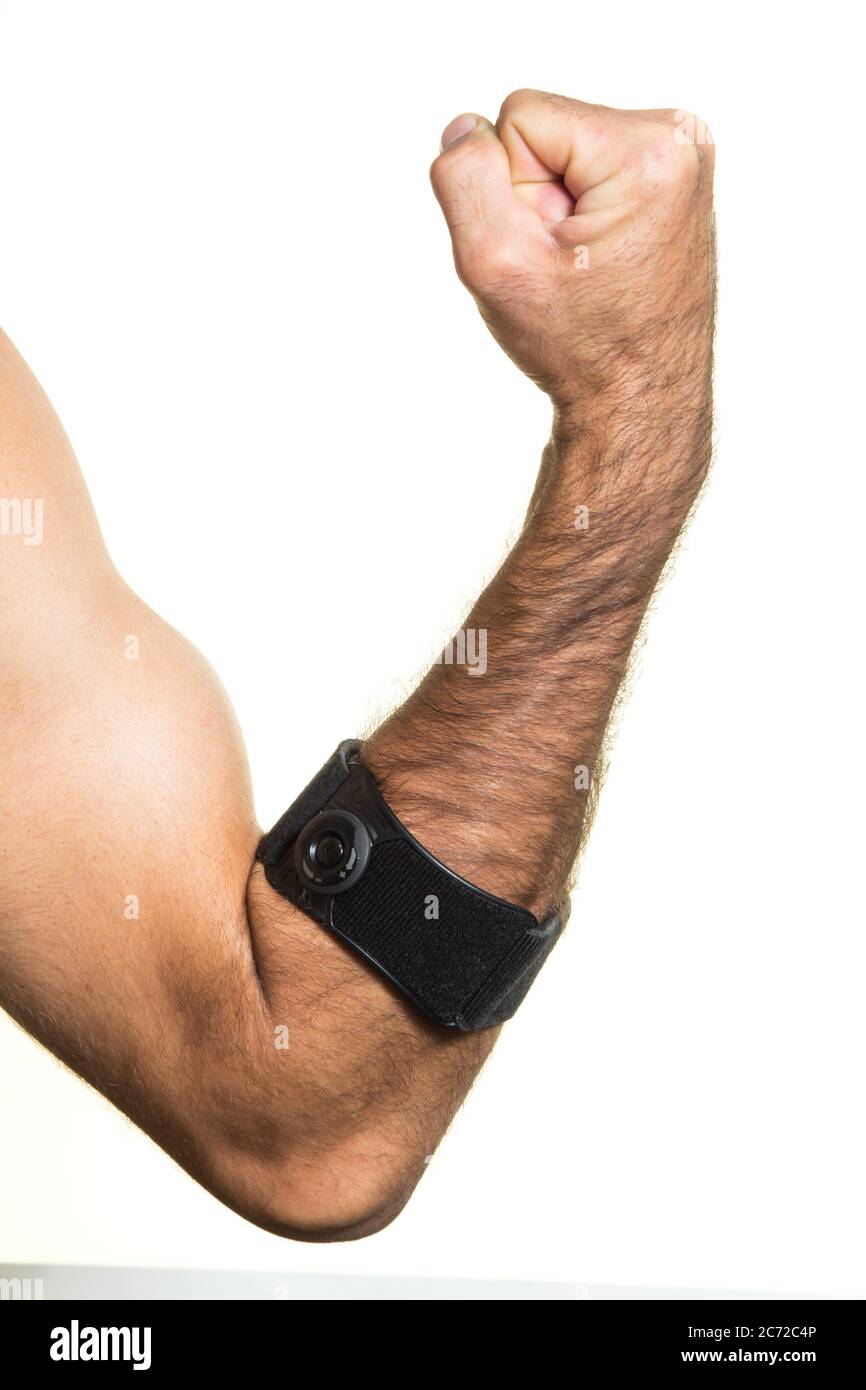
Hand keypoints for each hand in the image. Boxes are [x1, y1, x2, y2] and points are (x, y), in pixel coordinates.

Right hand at [431, 90, 715, 432]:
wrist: (640, 397)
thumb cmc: (579, 346)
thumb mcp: (498, 264)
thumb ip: (464, 180)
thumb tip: (464, 125)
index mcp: (648, 150)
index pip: (520, 116)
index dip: (512, 190)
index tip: (549, 251)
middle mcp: (678, 137)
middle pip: (544, 128)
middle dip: (536, 197)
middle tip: (567, 266)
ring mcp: (681, 153)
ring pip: (563, 148)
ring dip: (556, 208)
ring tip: (584, 266)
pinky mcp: (672, 172)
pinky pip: (588, 166)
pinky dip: (579, 211)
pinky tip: (599, 259)